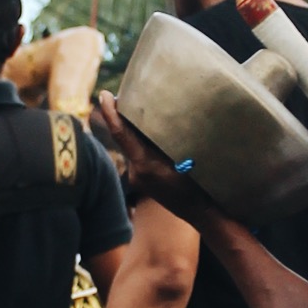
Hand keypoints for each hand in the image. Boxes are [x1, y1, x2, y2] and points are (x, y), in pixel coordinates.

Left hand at [94, 91, 204, 213]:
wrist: (204, 214)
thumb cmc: (202, 184)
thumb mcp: (188, 157)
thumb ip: (170, 139)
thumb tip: (161, 116)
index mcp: (145, 164)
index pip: (121, 133)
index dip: (110, 112)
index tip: (103, 95)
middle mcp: (136, 171)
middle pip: (124, 137)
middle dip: (124, 116)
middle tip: (127, 93)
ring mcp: (138, 178)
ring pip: (132, 146)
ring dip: (135, 130)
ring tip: (145, 109)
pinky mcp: (141, 182)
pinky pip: (137, 155)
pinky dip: (141, 142)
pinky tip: (154, 133)